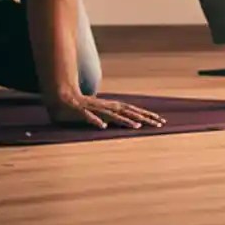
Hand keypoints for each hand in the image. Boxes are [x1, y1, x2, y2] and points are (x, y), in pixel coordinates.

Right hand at [46, 94, 165, 129]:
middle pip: (128, 112)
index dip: (147, 115)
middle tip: (159, 124)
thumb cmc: (84, 107)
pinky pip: (89, 117)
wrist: (62, 98)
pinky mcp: (81, 112)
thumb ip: (115, 115)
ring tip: (137, 126)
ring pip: (112, 115)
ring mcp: (94, 109)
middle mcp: (106, 106)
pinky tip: (103, 127)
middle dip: (144, 118)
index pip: (133, 110)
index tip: (161, 121)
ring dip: (124, 120)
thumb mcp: (103, 111)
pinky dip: (96, 121)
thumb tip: (128, 120)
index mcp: (112, 106)